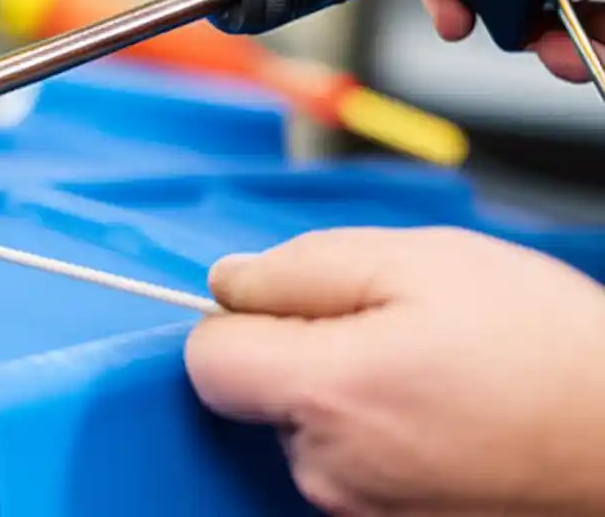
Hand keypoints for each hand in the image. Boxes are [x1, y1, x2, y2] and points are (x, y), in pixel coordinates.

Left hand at [185, 227, 604, 515]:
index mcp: (327, 394)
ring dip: (344, 390)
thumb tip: (228, 280)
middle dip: (301, 347)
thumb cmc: (546, 351)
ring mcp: (355, 508)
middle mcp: (327, 468)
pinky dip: (374, 431)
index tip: (287, 299)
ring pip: (302, 425)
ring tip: (431, 371)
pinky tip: (437, 412)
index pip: (207, 358)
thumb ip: (301, 267)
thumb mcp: (421, 261)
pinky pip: (345, 460)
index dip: (238, 316)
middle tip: (392, 326)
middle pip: (256, 391)